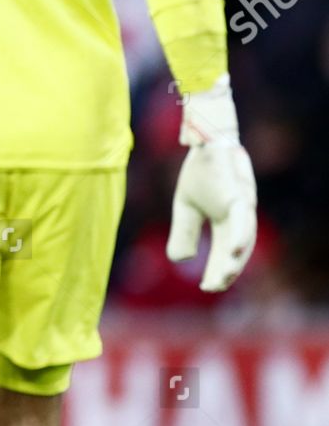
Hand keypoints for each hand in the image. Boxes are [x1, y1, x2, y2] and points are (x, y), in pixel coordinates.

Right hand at [165, 75, 256, 291]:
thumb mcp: (186, 207)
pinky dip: (240, 235)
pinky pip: (241, 218)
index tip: (207, 288)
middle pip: (236, 249)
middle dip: (227, 269)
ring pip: (244, 236)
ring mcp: (242, 204)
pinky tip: (234, 250)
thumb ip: (185, 233)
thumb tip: (181, 260)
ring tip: (224, 277)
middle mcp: (240, 215)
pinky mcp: (238, 192)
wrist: (206, 137)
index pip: (225, 251)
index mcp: (227, 220)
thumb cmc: (200, 170)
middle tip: (214, 287)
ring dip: (235, 259)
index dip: (218, 269)